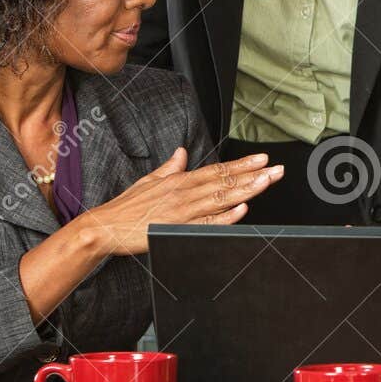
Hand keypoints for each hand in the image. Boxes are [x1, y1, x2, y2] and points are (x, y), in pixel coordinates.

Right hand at [71, 149, 282, 256]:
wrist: (104, 227)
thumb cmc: (126, 207)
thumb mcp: (149, 181)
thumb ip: (170, 167)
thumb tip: (182, 152)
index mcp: (179, 181)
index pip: (217, 170)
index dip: (242, 165)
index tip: (262, 160)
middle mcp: (183, 193)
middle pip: (224, 181)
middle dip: (253, 175)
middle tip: (276, 169)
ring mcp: (181, 211)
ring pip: (220, 198)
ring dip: (246, 189)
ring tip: (266, 182)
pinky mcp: (176, 228)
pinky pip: (206, 223)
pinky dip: (225, 216)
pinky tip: (241, 210)